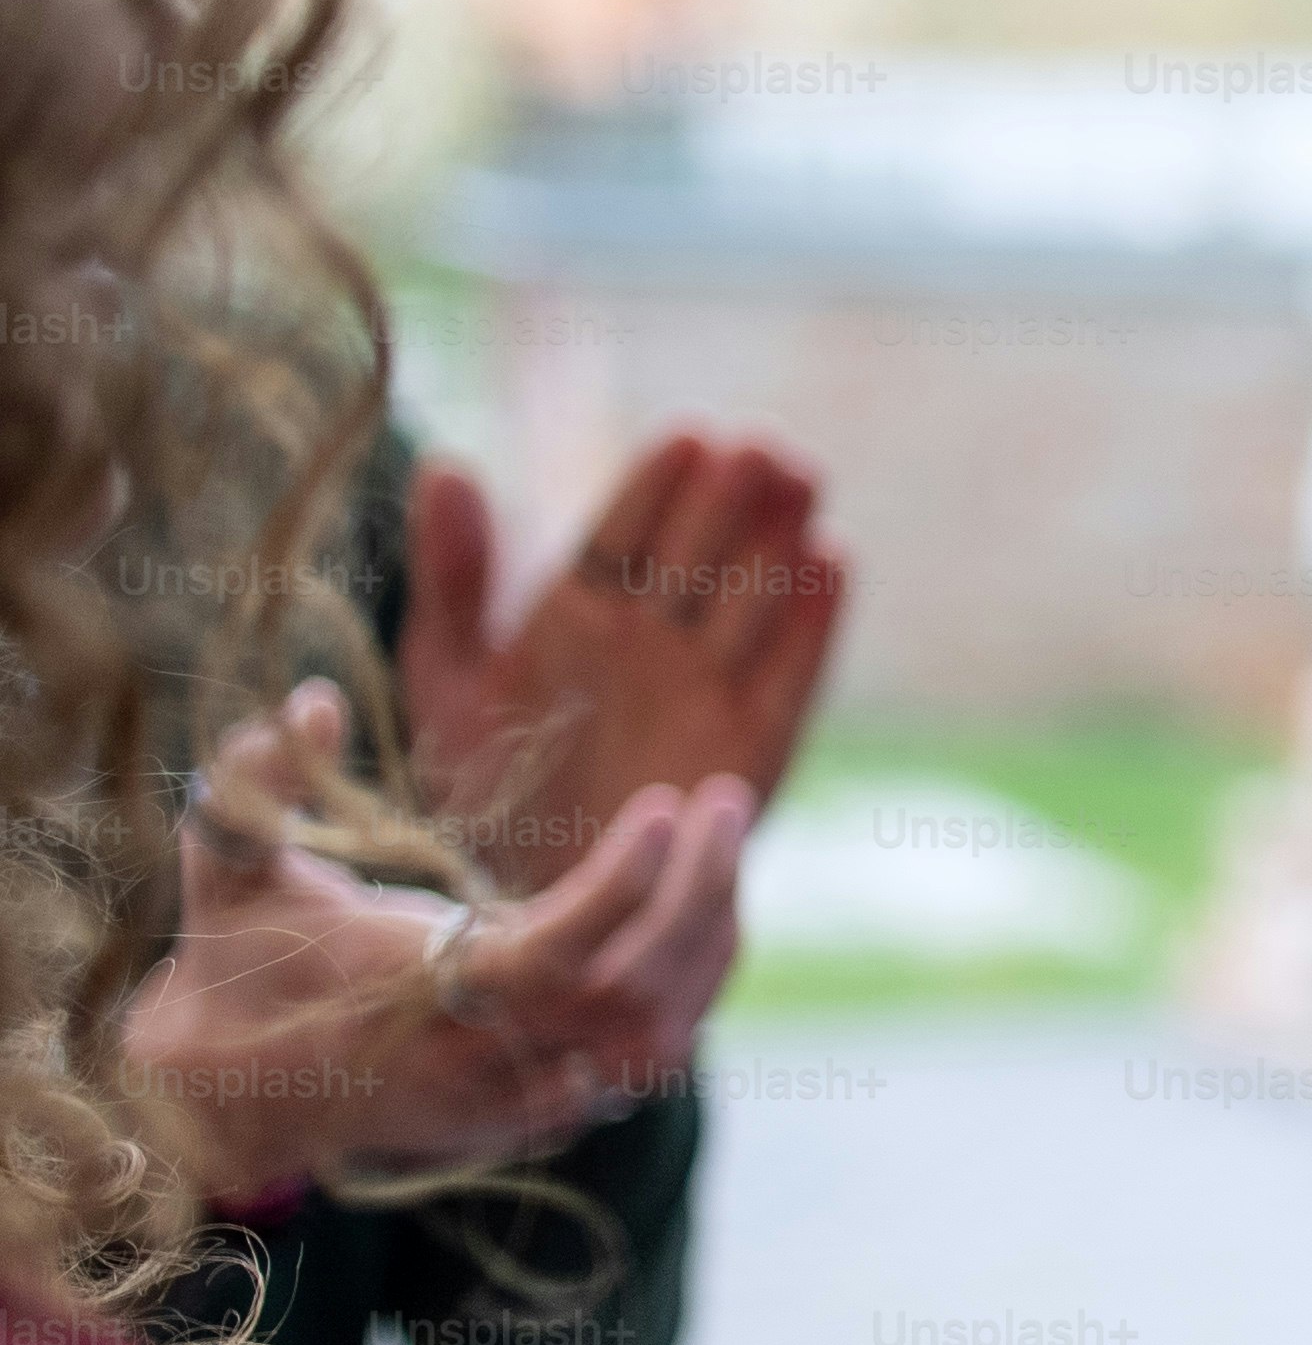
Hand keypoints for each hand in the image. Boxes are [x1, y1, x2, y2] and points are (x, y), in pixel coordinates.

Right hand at [126, 684, 750, 1195]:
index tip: (667, 807)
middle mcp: (487, 1060)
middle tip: (725, 798)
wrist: (229, 1095)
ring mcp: (523, 1097)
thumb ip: (255, 785)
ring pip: (660, 1032)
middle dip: (698, 893)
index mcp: (419, 1000)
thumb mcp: (226, 866)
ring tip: (722, 843)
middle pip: (635, 991)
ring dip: (706, 937)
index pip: (555, 954)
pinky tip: (706, 913)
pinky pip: (651, 1058)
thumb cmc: (236, 963)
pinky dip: (692, 988)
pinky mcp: (547, 1113)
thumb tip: (314, 700)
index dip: (622, 886)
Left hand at [398, 433, 846, 887]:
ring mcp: (705, 691)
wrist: (530, 909)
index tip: (690, 436)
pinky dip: (816, 625)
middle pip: (703, 553)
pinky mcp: (752, 747)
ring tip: (802, 481)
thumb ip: (453, 575)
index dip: (658, 486)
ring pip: (753, 601)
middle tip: (762, 446)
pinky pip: (792, 676)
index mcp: (575, 614)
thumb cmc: (476, 794)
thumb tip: (448, 464)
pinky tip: (833, 561)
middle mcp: (651, 643)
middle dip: (734, 499)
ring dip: (781, 541)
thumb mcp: (445, 674)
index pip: (625, 532)